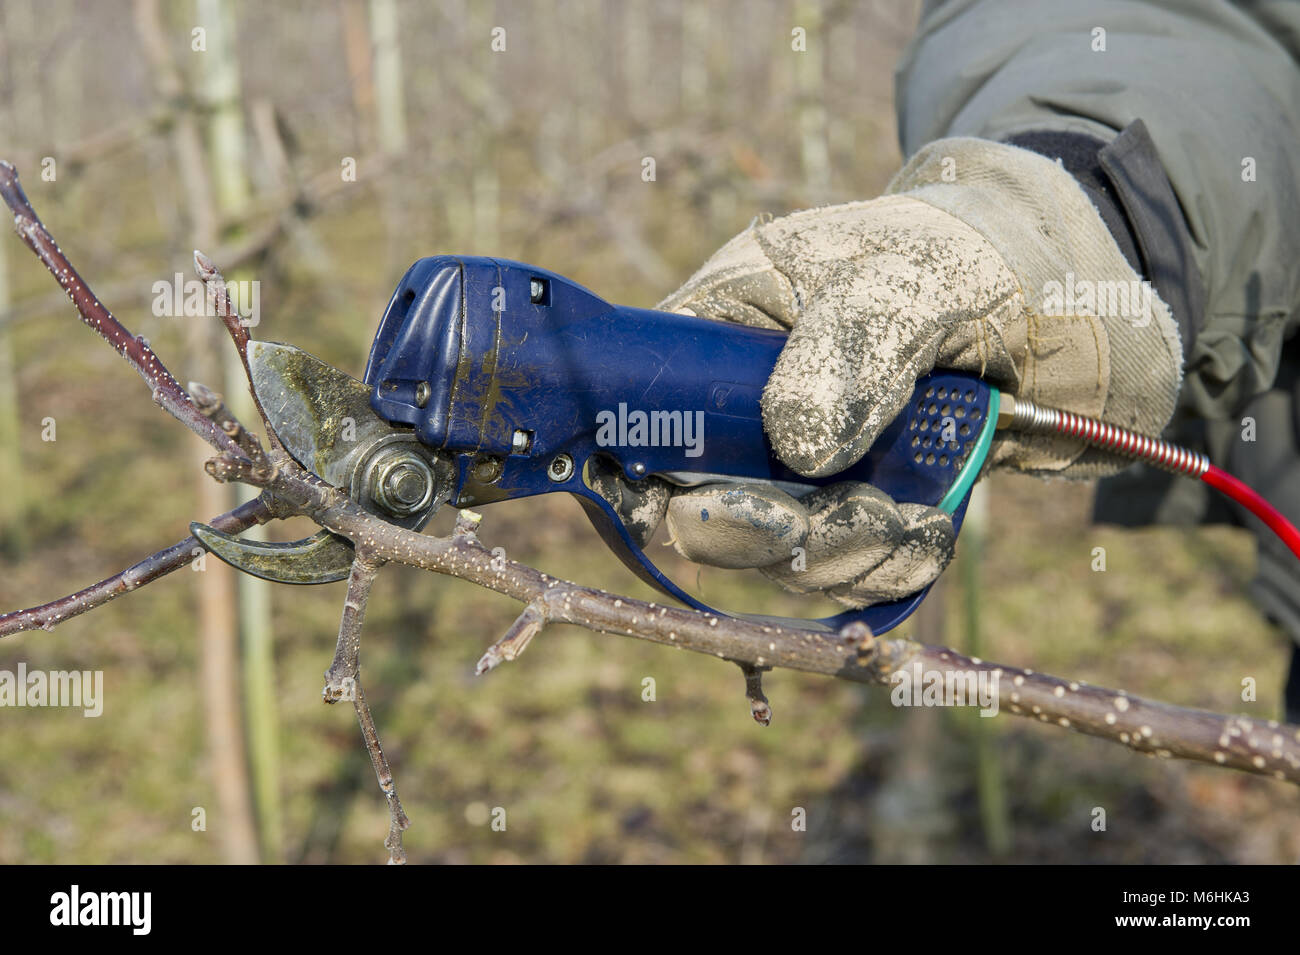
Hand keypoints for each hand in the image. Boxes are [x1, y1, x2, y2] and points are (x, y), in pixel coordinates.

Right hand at [600, 138, 1183, 607]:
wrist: (1046, 299)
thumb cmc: (961, 259)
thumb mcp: (911, 282)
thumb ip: (854, 347)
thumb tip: (796, 445)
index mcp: (721, 326)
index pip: (642, 411)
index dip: (653, 471)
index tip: (714, 507)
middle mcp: (740, 405)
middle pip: (699, 501)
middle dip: (764, 533)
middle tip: (836, 524)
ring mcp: (792, 461)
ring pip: (772, 550)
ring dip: (838, 555)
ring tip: (911, 520)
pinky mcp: (844, 501)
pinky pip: (837, 565)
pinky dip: (880, 565)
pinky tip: (926, 531)